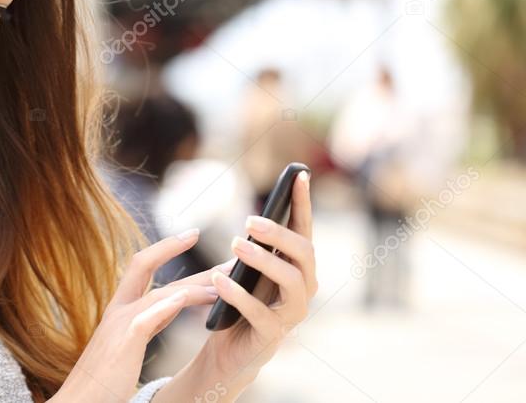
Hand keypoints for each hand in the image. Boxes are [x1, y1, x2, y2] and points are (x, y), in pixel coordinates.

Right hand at [52, 228, 234, 401]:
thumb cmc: (102, 384)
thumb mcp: (128, 346)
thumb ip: (147, 324)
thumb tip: (172, 308)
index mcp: (118, 311)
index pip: (142, 268)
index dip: (166, 249)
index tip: (190, 235)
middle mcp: (117, 312)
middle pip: (145, 266)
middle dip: (177, 249)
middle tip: (216, 250)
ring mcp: (118, 326)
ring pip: (158, 293)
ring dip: (192, 286)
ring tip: (222, 284)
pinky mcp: (123, 345)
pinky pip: (146, 319)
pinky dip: (167, 306)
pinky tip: (186, 298)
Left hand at [157, 170, 317, 401]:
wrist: (227, 351)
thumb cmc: (239, 303)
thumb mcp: (247, 270)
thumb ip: (257, 249)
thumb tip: (258, 221)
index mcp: (297, 267)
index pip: (304, 229)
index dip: (303, 202)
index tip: (298, 173)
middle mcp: (303, 288)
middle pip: (304, 252)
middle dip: (279, 233)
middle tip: (249, 221)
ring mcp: (292, 313)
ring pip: (291, 279)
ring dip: (263, 259)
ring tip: (235, 245)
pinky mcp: (273, 335)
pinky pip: (260, 312)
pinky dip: (239, 294)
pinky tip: (220, 280)